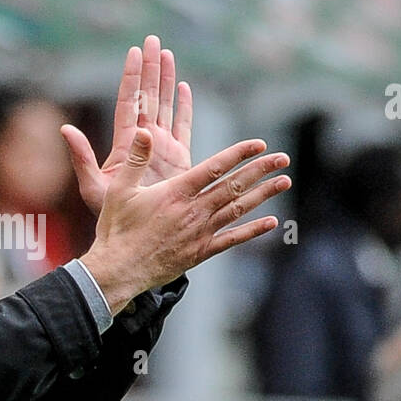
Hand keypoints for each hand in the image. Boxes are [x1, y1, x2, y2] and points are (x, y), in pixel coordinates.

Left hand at [61, 35, 192, 215]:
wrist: (141, 235)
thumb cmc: (113, 218)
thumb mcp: (94, 187)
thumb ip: (80, 158)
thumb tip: (64, 128)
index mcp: (125, 144)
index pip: (128, 102)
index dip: (131, 78)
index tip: (133, 52)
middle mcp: (143, 141)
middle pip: (148, 97)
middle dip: (150, 69)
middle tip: (152, 41)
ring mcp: (161, 148)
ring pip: (165, 106)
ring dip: (166, 80)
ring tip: (167, 54)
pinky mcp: (179, 159)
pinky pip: (183, 127)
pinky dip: (184, 108)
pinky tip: (183, 87)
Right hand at [79, 130, 290, 313]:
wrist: (118, 270)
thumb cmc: (116, 229)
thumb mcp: (119, 189)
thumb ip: (135, 160)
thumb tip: (143, 131)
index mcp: (176, 192)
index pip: (215, 167)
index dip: (239, 154)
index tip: (259, 144)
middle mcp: (193, 211)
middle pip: (234, 186)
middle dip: (260, 170)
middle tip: (282, 158)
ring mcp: (200, 232)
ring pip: (238, 209)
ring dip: (263, 194)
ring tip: (284, 182)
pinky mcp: (200, 251)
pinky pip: (232, 239)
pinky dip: (253, 230)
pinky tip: (271, 222)